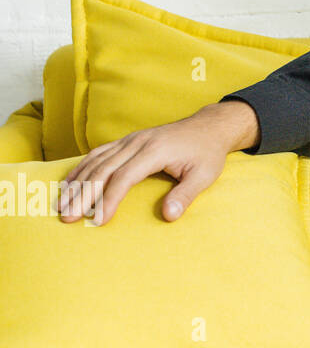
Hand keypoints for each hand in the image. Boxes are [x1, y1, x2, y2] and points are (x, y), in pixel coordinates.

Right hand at [57, 100, 260, 225]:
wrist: (210, 127)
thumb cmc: (207, 153)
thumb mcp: (205, 175)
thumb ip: (186, 195)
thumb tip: (168, 216)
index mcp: (155, 151)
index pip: (125, 177)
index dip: (109, 199)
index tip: (97, 220)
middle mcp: (138, 142)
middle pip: (103, 169)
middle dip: (83, 195)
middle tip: (67, 218)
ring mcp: (130, 139)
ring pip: (96, 160)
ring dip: (77, 183)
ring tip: (61, 205)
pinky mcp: (127, 140)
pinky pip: (98, 153)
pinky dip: (81, 168)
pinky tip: (69, 183)